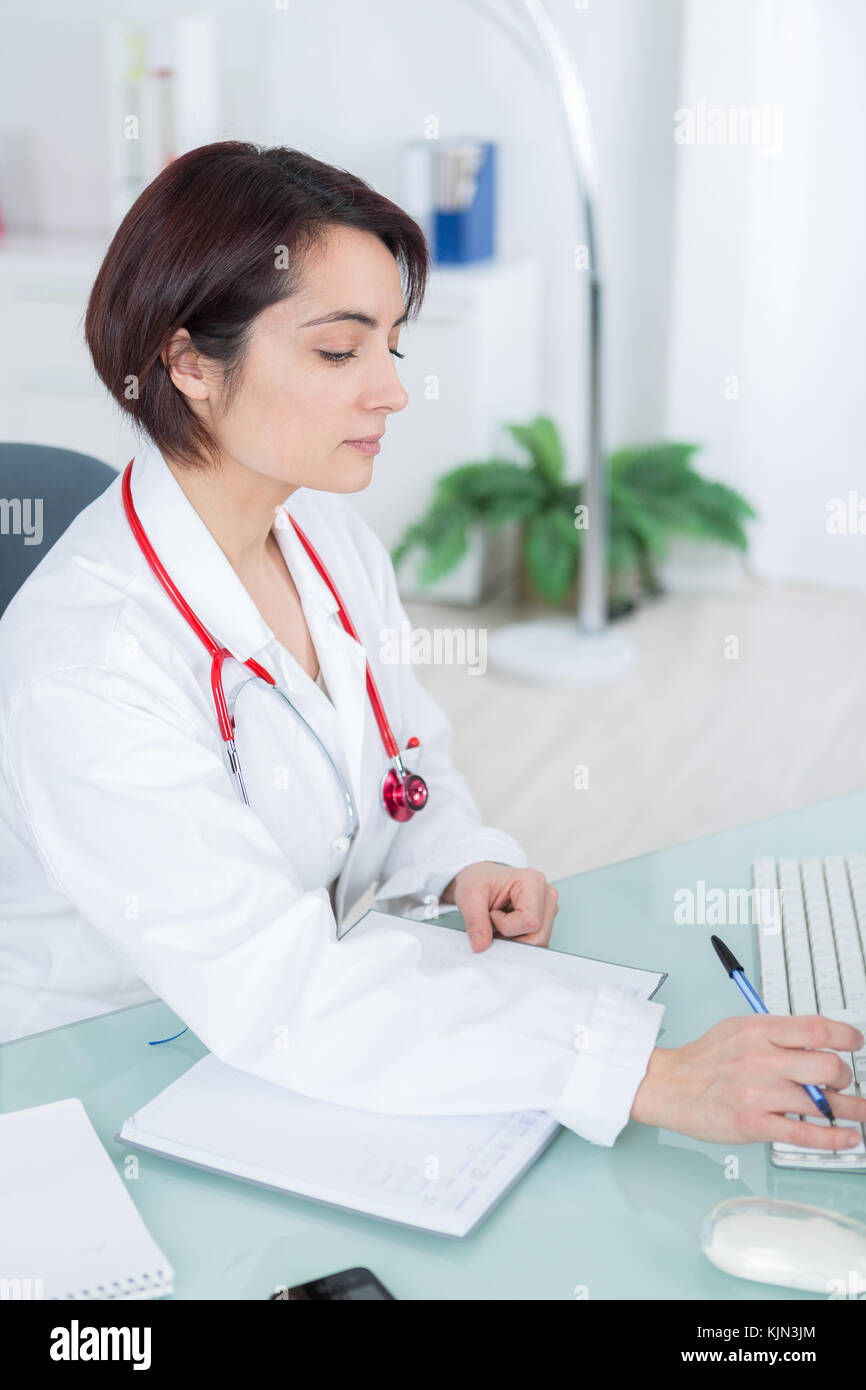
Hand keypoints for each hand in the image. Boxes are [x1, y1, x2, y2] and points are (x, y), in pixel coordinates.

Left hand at [441, 862, 558, 951]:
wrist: (480, 879)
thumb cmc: (479, 880)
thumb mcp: (469, 896)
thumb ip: (475, 921)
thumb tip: (481, 945)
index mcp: (533, 882)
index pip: (530, 921)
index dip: (506, 926)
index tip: (492, 914)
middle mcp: (546, 895)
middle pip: (538, 936)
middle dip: (511, 938)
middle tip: (494, 923)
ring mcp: (548, 909)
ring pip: (538, 942)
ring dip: (514, 940)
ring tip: (499, 925)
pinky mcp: (545, 919)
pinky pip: (536, 941)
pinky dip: (518, 940)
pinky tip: (507, 929)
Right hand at [630, 1014, 865, 1149]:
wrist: (667, 1085)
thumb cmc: (703, 1059)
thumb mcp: (738, 1028)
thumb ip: (776, 1031)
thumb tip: (814, 1037)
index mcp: (760, 1031)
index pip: (818, 1029)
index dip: (847, 1037)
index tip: (855, 1043)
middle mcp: (762, 1060)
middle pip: (827, 1066)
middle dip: (845, 1076)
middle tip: (842, 1081)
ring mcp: (759, 1094)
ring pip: (821, 1103)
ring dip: (849, 1110)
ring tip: (860, 1112)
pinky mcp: (754, 1124)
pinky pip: (804, 1133)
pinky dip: (832, 1138)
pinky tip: (847, 1137)